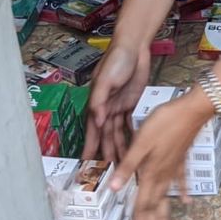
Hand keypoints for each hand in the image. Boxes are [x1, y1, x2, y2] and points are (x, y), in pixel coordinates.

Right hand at [82, 40, 151, 162]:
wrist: (134, 47)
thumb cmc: (116, 59)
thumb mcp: (106, 79)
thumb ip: (100, 99)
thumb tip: (98, 120)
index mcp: (97, 104)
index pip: (93, 131)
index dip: (90, 148)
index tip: (86, 164)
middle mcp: (106, 109)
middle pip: (105, 136)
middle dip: (106, 154)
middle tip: (108, 172)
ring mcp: (118, 107)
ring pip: (117, 133)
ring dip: (119, 148)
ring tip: (122, 165)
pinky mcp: (130, 103)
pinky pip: (128, 124)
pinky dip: (130, 136)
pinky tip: (133, 148)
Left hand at [111, 89, 213, 219]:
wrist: (193, 109)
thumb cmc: (164, 122)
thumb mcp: (141, 142)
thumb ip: (128, 165)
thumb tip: (114, 189)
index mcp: (150, 172)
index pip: (141, 204)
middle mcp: (162, 175)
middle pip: (153, 206)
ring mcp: (173, 168)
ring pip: (166, 197)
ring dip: (163, 215)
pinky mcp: (181, 159)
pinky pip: (180, 181)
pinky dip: (181, 192)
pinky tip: (185, 202)